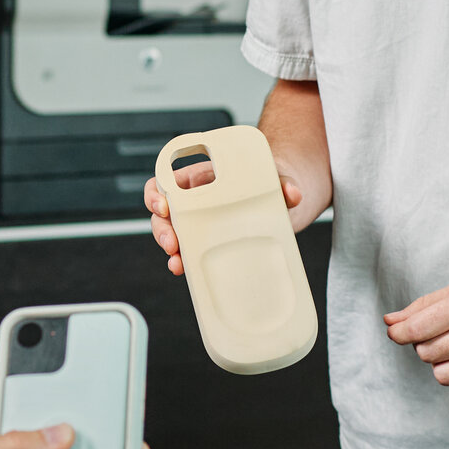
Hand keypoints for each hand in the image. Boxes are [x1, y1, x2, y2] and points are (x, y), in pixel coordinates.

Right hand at [143, 166, 304, 276]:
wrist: (280, 200)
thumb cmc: (267, 181)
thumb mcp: (273, 178)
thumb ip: (282, 182)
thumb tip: (293, 193)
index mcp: (200, 177)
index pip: (166, 180)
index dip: (156, 193)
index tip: (164, 206)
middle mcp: (194, 200)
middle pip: (164, 213)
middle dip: (162, 229)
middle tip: (172, 244)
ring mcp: (200, 223)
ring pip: (171, 235)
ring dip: (170, 250)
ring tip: (178, 262)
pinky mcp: (209, 242)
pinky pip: (188, 251)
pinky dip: (184, 262)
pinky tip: (186, 271)